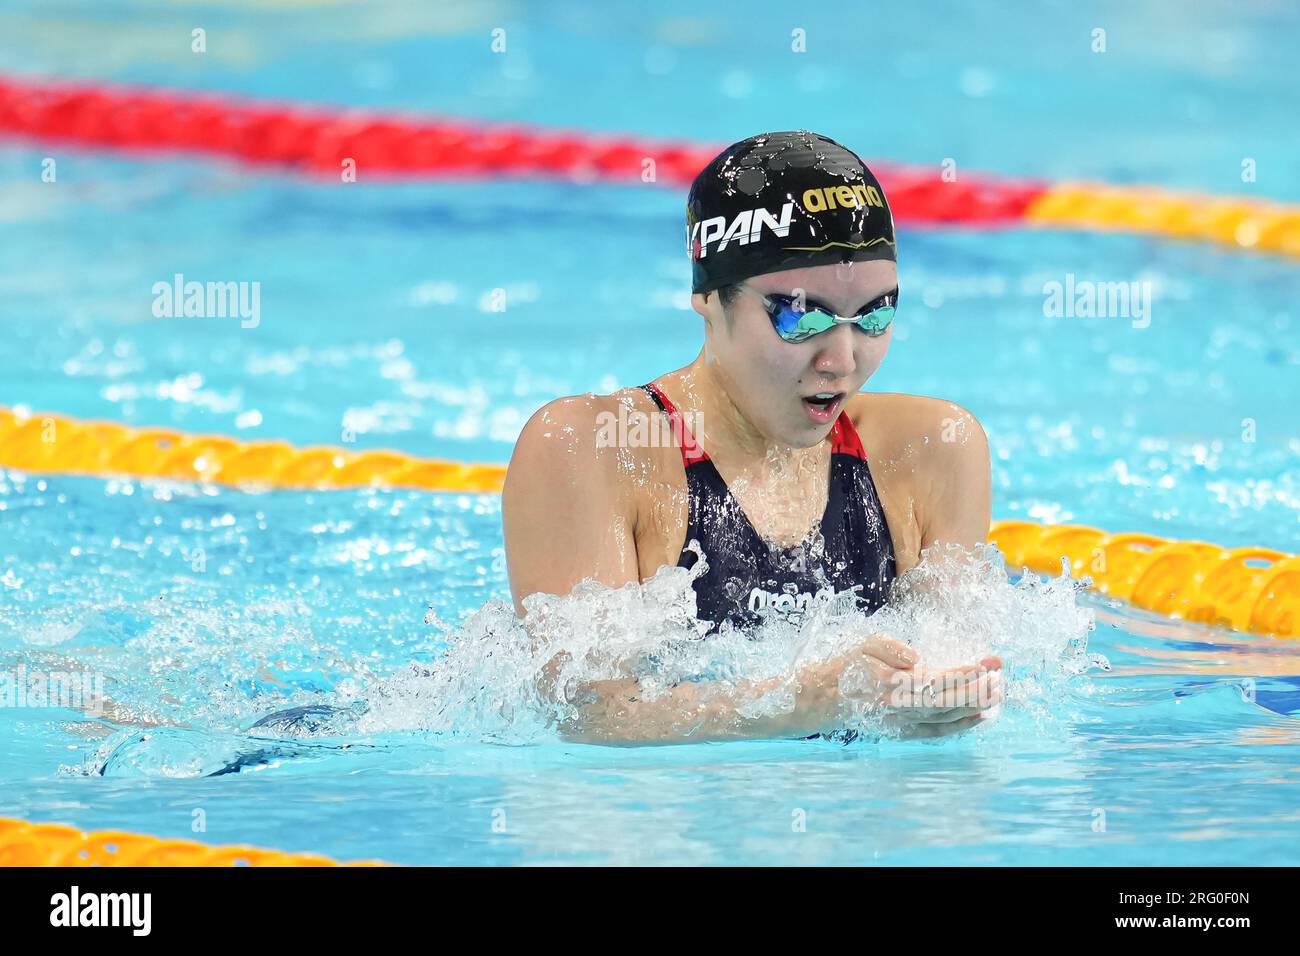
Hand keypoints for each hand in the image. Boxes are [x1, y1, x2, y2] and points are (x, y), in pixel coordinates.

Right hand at [797, 635, 1001, 738]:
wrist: (822, 700)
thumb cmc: (845, 666)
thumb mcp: (863, 645)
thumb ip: (890, 647)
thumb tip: (916, 657)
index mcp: (889, 684)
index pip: (934, 679)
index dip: (962, 673)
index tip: (986, 663)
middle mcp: (899, 707)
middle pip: (946, 702)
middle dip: (977, 689)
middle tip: (1001, 676)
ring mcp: (902, 723)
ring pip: (945, 718)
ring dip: (974, 706)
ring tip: (998, 692)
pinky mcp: (904, 732)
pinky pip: (937, 732)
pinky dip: (960, 726)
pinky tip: (980, 716)